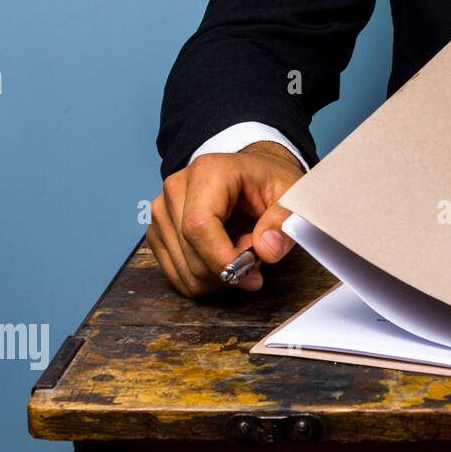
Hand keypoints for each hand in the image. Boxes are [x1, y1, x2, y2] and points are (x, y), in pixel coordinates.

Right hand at [145, 141, 304, 297]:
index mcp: (207, 172)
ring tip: (242, 250)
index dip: (222, 259)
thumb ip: (284, 220)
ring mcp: (162, 211)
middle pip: (190, 253)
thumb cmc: (268, 181)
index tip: (251, 277)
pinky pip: (178, 275)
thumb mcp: (292, 192)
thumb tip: (267, 251)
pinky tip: (224, 258)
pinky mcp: (158, 231)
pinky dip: (207, 278)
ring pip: (184, 271)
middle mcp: (176, 188)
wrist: (250, 174)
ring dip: (219, 276)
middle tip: (257, 257)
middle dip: (229, 269)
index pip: (199, 226)